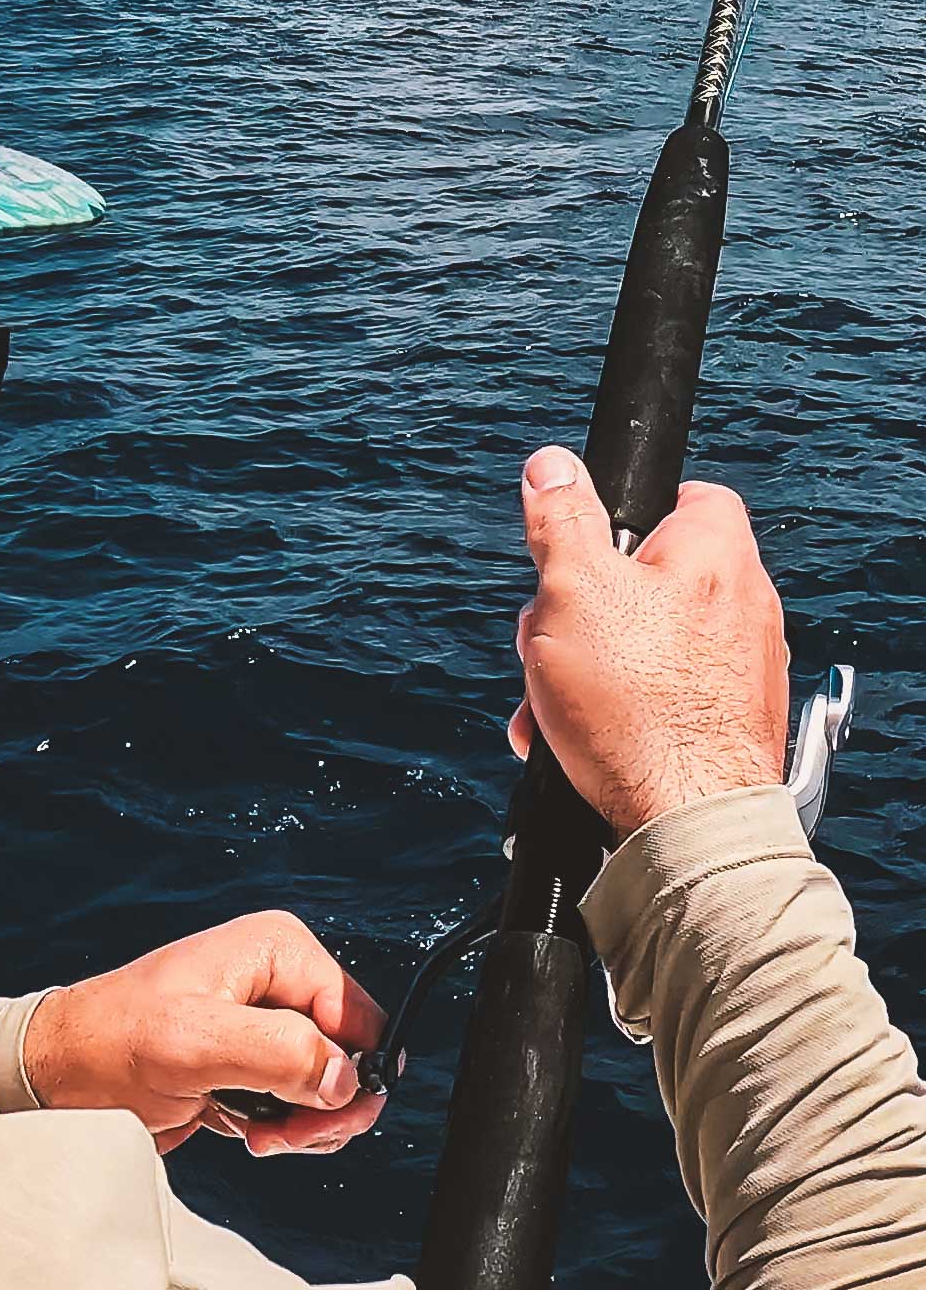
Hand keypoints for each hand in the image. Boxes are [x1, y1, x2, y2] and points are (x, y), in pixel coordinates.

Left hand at [23, 910, 386, 1157]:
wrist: (61, 1076)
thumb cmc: (112, 1044)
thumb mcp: (194, 1044)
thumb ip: (278, 1053)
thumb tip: (346, 1079)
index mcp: (278, 951)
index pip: (358, 1015)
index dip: (349, 1072)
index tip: (313, 1116)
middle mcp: (280, 980)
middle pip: (352, 1052)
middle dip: (327, 1105)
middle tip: (282, 1136)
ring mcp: (267, 1021)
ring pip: (332, 1084)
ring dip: (306, 1124)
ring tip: (259, 1136)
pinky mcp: (252, 1061)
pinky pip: (301, 1101)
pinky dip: (285, 1129)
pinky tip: (246, 1131)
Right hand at [508, 445, 788, 842]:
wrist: (687, 825)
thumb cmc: (639, 706)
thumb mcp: (574, 589)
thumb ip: (562, 520)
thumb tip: (552, 465)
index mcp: (716, 550)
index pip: (681, 494)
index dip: (621, 512)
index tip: (580, 544)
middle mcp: (741, 602)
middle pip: (641, 577)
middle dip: (575, 612)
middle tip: (549, 643)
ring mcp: (738, 667)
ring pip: (638, 645)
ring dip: (580, 671)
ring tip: (551, 708)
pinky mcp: (726, 722)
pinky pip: (657, 698)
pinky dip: (613, 713)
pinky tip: (575, 743)